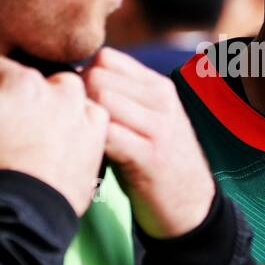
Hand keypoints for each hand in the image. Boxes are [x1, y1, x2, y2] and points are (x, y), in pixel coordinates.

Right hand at [0, 56, 107, 213]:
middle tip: (12, 125)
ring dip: (55, 104)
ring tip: (39, 130)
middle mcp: (57, 91)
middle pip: (37, 80)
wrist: (27, 210)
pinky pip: (94, 117)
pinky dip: (81, 122)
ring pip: (69, 94)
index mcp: (22, 82)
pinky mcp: (97, 138)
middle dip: (24, 95)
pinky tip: (66, 139)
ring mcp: (81, 114)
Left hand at [83, 46, 215, 237]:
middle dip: (79, 99)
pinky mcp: (150, 156)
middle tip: (77, 127)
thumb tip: (73, 80)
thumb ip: (121, 98)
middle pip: (98, 76)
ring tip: (83, 142)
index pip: (106, 58)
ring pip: (102, 100)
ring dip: (84, 120)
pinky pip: (107, 134)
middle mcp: (161, 101)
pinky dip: (91, 143)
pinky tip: (90, 158)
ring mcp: (159, 128)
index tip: (82, 105)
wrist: (191, 206)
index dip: (84, 77)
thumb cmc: (155, 162)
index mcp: (158, 87)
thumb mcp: (146, 120)